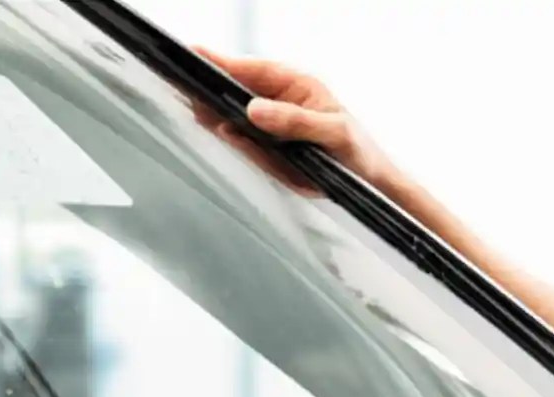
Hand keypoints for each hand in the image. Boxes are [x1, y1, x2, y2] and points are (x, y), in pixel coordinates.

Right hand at [193, 49, 398, 191]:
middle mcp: (282, 103)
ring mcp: (274, 127)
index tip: (196, 53)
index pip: (255, 70)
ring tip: (195, 109)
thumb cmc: (359, 151)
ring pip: (237, 117)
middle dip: (212, 88)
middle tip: (185, 87)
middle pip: (239, 91)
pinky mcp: (271, 151)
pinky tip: (222, 132)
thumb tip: (254, 110)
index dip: (224, 62)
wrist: (369, 186)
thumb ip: (295, 121)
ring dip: (215, 113)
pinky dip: (234, 138)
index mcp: (299, 86)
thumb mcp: (334, 133)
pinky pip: (247, 143)